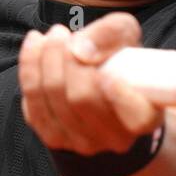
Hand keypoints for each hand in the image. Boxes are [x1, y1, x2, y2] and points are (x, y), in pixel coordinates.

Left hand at [18, 13, 161, 154]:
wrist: (101, 89)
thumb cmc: (120, 62)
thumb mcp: (127, 38)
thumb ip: (112, 34)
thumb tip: (80, 50)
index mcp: (145, 117)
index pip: (138, 118)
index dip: (121, 97)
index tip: (108, 72)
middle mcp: (116, 138)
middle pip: (83, 99)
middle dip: (68, 60)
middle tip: (64, 32)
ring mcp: (83, 142)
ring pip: (54, 97)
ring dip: (47, 57)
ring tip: (55, 35)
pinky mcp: (53, 137)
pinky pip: (32, 100)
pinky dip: (30, 66)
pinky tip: (35, 43)